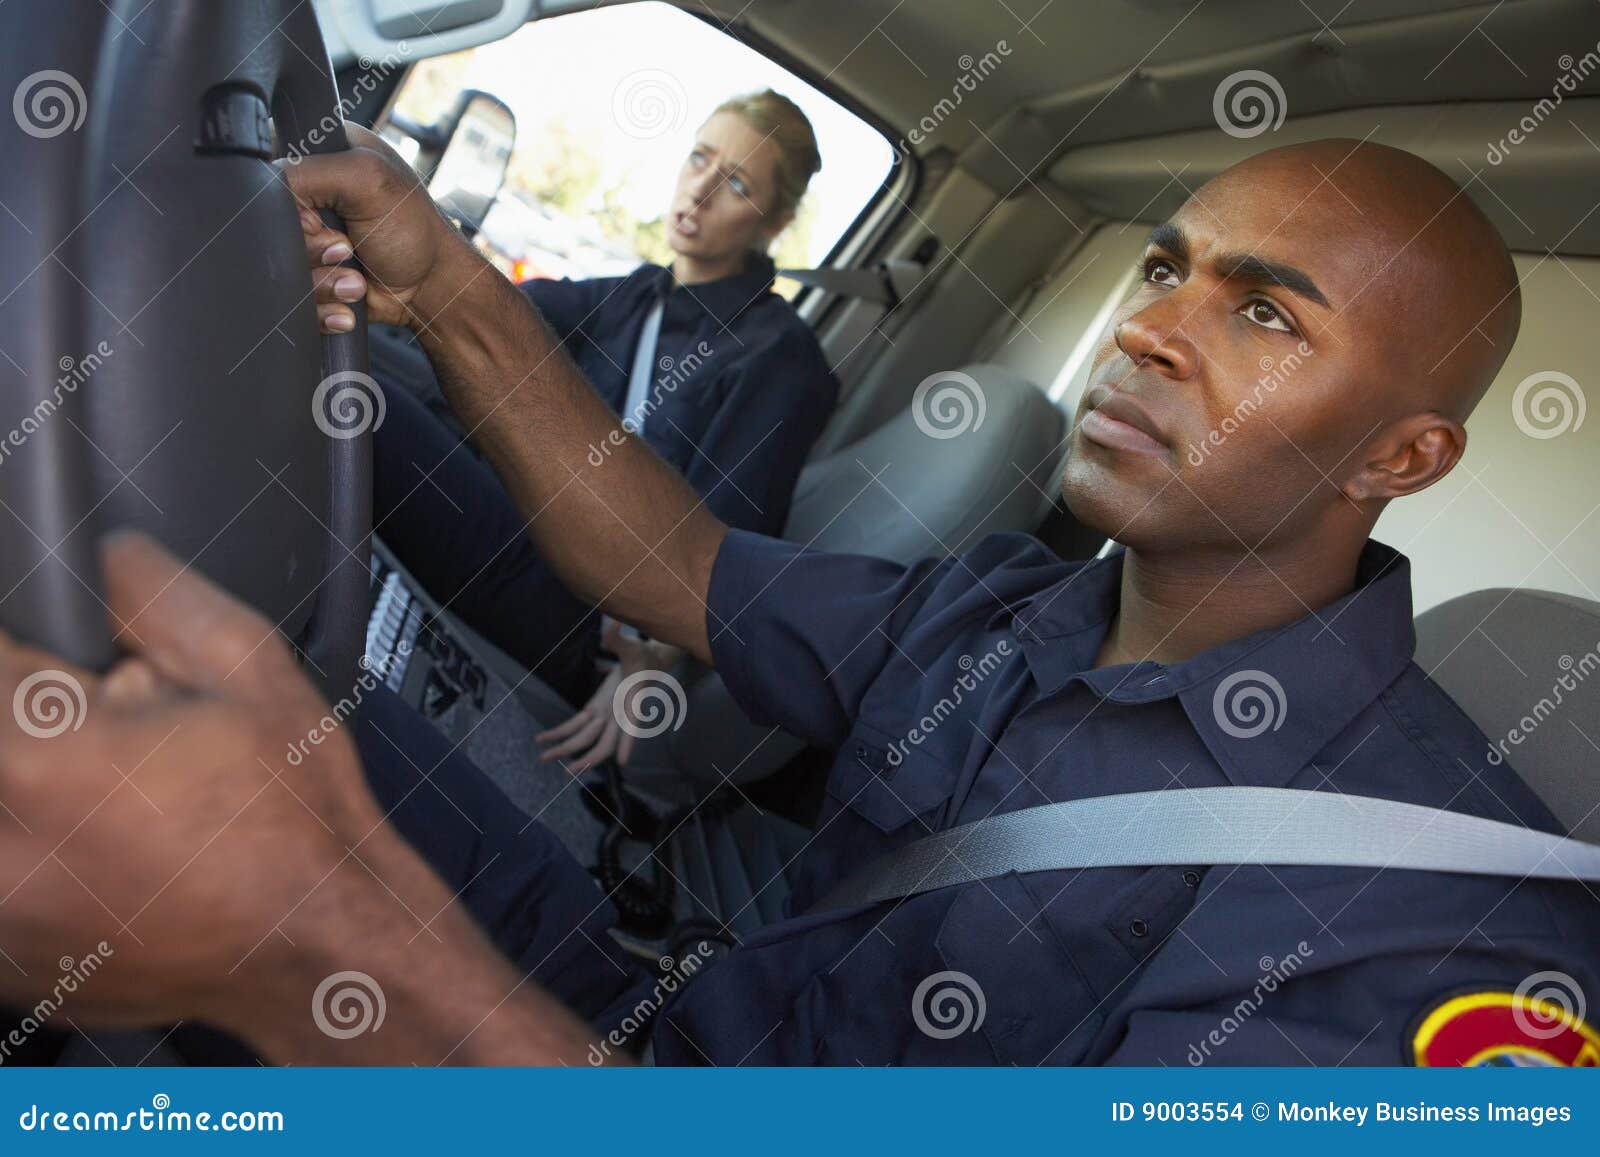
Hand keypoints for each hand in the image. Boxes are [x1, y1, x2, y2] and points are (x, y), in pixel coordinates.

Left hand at [0, 535, 407, 1043]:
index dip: (35, 660)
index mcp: (40, 762)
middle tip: (113, 744)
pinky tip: (116, 860)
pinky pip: (8, 881)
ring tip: (121, 808)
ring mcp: (0, 918)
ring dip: (38, 795)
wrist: (325, 946)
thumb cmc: (299, 822)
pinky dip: (43, 861)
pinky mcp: (11, 966)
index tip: (83, 684)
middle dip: (38, 726)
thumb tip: (104, 558)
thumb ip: (155, 593)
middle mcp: (2, 850)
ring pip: (2, 814)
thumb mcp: (250, 667)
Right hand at [280, 123, 481, 334]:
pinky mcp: (311, 277)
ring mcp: (309, 241)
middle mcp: (311, 197)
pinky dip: (321, 305)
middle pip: (270, 228)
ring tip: (354, 276)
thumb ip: (308, 172)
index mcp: (321, 156)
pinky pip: (294, 298)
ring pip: (281, 268)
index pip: (269, 173)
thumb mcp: (365, 180)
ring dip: (320, 281)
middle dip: (310, 249)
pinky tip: (349, 296)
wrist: (434, 290)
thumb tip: (266, 194)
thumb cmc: (413, 231)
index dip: (288, 204)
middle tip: (345, 248)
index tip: (318, 218)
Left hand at [536, 619, 681, 775]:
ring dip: (568, 750)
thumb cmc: (643, 654)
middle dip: (586, 757)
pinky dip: (561, 732)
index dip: (628, 742)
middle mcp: (619, 714)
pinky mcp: (596, 709)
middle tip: (567, 771)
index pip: (633, 724)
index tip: (622, 760)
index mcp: (632, 702)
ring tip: (545, 758)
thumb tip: (612, 626)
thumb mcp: (633, 645)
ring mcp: (606, 714)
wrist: (648, 661)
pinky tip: (545, 737)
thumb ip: (619, 638)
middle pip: (604, 742)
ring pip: (587, 739)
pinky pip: (577, 725)